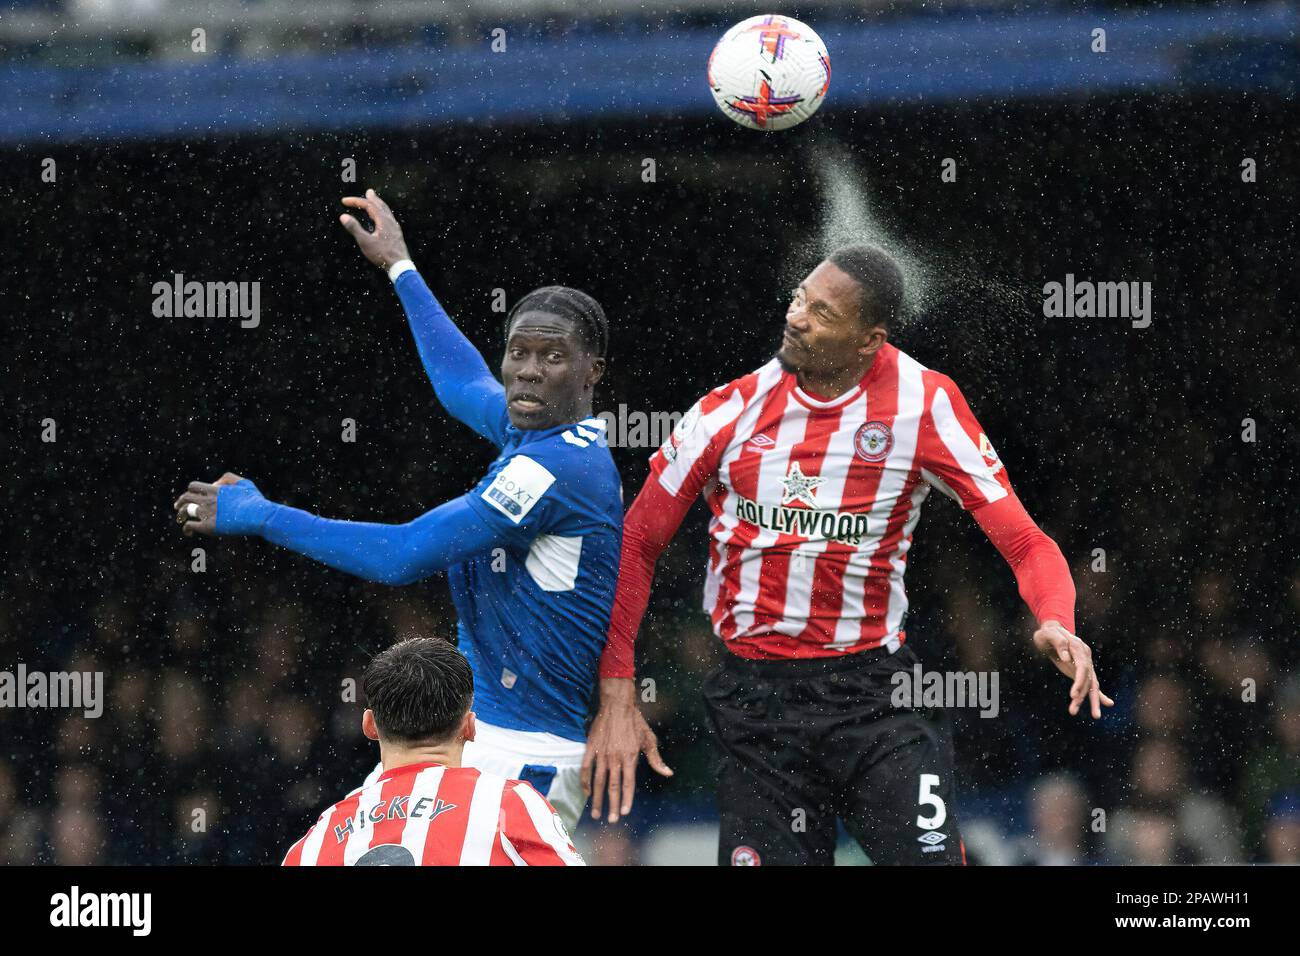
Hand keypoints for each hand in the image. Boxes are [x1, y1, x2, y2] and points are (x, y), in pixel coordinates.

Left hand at [172, 472, 247, 535]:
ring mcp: (207, 513)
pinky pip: (190, 526)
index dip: (191, 490)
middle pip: (186, 498)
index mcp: (215, 489)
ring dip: (181, 514)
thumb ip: (229, 478)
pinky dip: (186, 529)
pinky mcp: (208, 526)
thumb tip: (216, 482)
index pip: (194, 486)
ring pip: (185, 511)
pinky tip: (188, 532)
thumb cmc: (254, 501)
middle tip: (178, 506)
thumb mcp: (245, 483)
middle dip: (181, 501)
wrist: (258, 516)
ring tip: (180, 518)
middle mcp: (208, 500)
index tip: (192, 495)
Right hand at [339, 188, 410, 270]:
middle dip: (372, 198)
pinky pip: (389, 219)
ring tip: (375, 202)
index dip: (355, 201)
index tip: (344, 201)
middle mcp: (391, 221)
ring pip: (387, 212)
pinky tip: (383, 220)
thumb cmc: (382, 254)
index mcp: (383, 220)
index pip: (368, 205)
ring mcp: (395, 228)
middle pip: (381, 205)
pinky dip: (383, 214)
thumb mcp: (365, 242)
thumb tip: (343, 216)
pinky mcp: (397, 235)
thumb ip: (354, 228)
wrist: (400, 266)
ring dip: (379, 205)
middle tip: (368, 192)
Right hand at [580, 679, 672, 822]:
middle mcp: (615, 758)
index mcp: (630, 757)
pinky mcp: (591, 748)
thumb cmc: (635, 722)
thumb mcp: (649, 740)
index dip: (627, 799)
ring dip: (596, 799)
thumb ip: (656, 760)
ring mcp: (601, 754)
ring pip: (598, 781)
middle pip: (612, 786)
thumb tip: (668, 773)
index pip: (628, 784)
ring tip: (596, 813)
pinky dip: (585, 781)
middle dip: (612, 805)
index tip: (625, 813)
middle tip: (611, 820)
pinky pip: (586, 768)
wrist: (617, 705)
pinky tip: (586, 792)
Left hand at [1032, 620, 1114, 718]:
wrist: (1052, 632)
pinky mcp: (1082, 670)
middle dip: (1083, 695)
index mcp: (1078, 647)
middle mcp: (1085, 656)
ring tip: (1092, 716)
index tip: (1073, 695)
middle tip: (1075, 708)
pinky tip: (1108, 703)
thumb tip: (1067, 658)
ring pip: (1090, 684)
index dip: (1079, 681)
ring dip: (1089, 700)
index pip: (1082, 667)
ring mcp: (1086, 664)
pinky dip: (1099, 694)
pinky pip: (1091, 684)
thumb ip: (1058, 642)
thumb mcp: (1048, 634)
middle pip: (1088, 679)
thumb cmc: (1048, 633)